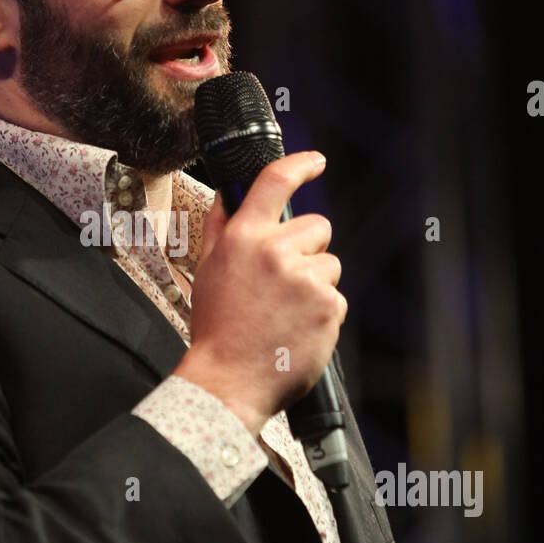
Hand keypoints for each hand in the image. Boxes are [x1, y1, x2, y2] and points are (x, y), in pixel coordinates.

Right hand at [174, 151, 346, 436]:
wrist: (228, 380)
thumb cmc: (216, 328)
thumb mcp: (206, 271)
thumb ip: (221, 228)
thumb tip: (232, 194)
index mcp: (243, 239)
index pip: (275, 183)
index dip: (301, 165)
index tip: (316, 162)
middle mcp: (275, 252)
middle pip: (316, 226)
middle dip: (308, 248)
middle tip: (284, 281)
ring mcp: (305, 279)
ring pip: (329, 264)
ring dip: (316, 282)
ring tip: (287, 311)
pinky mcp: (328, 307)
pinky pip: (336, 297)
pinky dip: (323, 312)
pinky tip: (298, 328)